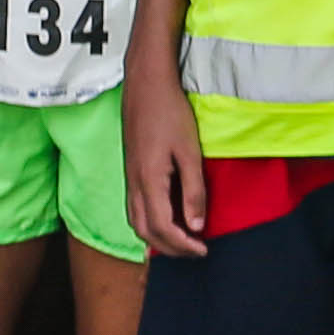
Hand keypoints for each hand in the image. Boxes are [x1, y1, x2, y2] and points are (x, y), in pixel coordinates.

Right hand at [121, 43, 208, 259]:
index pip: (163, 228)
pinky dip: (149, 224)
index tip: (204, 250)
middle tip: (195, 250)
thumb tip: (196, 227)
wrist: (146, 83)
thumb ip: (193, 190)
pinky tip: (166, 218)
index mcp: (149, 181)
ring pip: (136, 222)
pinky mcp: (130, 169)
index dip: (183, 245)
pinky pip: (135, 208)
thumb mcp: (189, 151)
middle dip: (170, 248)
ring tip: (182, 240)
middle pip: (145, 231)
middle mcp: (134, 183)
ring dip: (157, 238)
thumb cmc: (170, 112)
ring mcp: (129, 177)